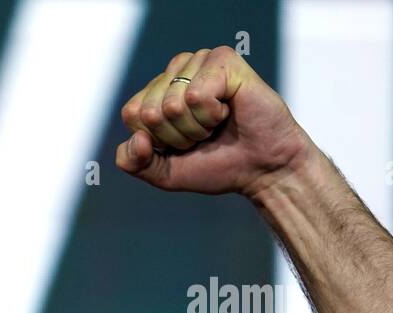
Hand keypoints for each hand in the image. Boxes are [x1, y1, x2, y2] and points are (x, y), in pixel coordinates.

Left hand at [115, 46, 314, 196]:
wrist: (260, 168)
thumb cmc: (215, 165)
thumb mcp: (163, 173)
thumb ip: (133, 162)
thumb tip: (137, 137)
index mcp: (158, 91)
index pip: (132, 114)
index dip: (156, 141)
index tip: (183, 143)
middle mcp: (176, 71)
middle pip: (149, 111)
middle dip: (176, 137)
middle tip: (203, 135)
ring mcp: (199, 61)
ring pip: (172, 105)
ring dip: (196, 127)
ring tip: (216, 123)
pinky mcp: (222, 59)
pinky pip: (196, 96)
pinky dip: (211, 115)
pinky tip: (228, 110)